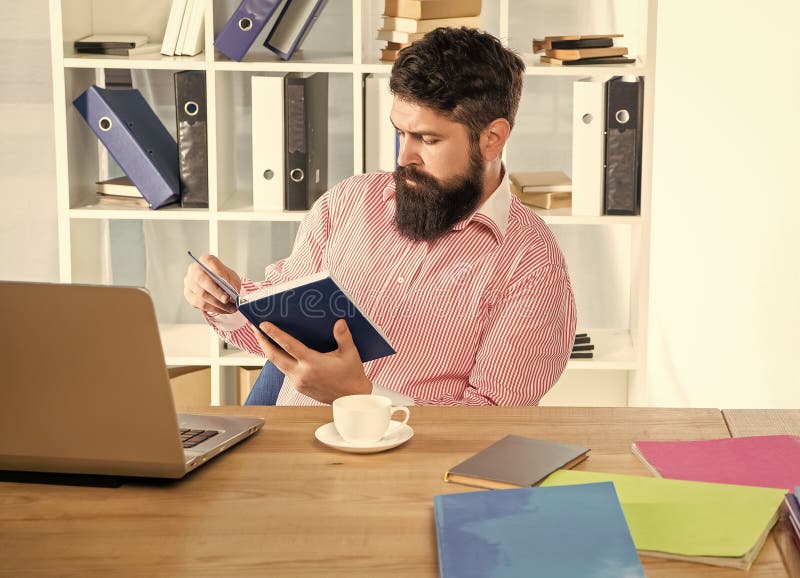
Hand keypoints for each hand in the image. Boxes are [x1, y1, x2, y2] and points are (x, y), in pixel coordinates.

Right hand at [183, 254, 240, 314]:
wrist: (214, 282)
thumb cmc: (223, 278)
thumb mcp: (231, 276)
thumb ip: (232, 282)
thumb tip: (232, 293)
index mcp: (205, 260)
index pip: (210, 263)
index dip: (218, 273)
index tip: (227, 282)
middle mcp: (194, 270)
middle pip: (202, 280)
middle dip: (217, 292)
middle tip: (228, 300)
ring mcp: (189, 282)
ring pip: (202, 295)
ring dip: (217, 304)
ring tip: (230, 308)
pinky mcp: (188, 295)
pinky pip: (200, 304)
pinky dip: (214, 309)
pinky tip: (223, 310)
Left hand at [251, 319, 371, 403]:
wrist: (352, 398)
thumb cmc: (352, 375)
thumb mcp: (350, 354)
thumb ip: (344, 336)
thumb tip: (339, 322)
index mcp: (313, 364)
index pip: (289, 346)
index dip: (275, 334)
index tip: (263, 324)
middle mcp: (302, 374)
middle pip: (274, 356)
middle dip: (263, 341)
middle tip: (255, 328)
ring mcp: (298, 382)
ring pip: (277, 364)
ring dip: (269, 350)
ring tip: (263, 337)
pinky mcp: (298, 386)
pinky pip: (284, 370)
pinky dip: (279, 360)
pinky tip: (279, 351)